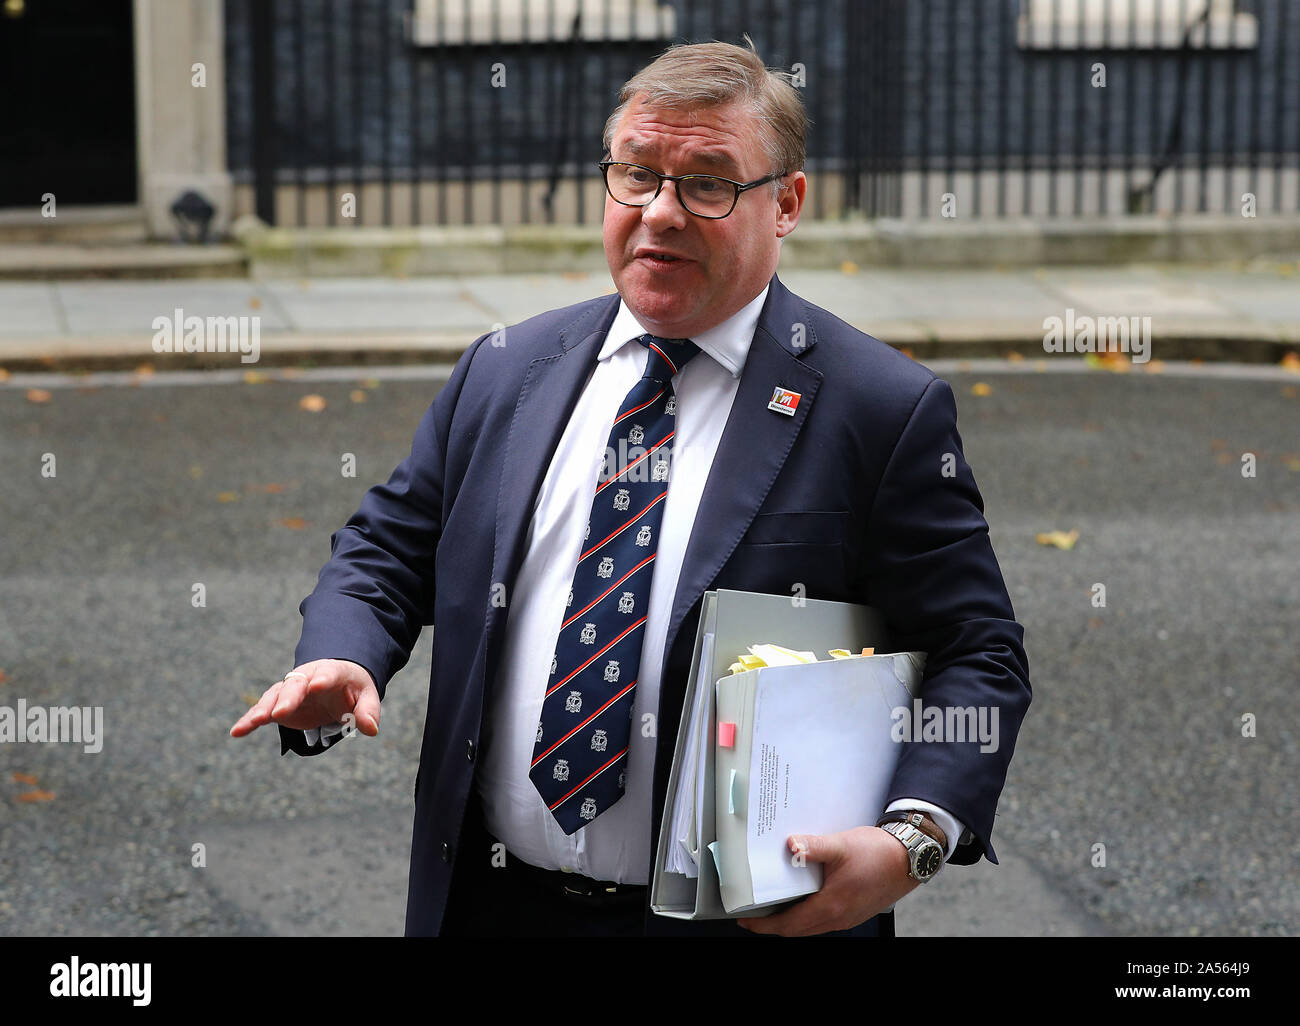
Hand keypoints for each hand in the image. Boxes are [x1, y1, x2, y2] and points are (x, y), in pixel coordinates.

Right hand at [229, 659, 379, 738]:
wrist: (335, 683)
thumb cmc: (353, 689)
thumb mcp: (367, 696)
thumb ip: (368, 711)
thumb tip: (372, 730)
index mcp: (332, 671)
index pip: (328, 673)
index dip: (323, 679)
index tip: (318, 685)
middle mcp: (307, 678)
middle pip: (296, 684)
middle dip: (288, 697)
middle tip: (279, 712)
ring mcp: (291, 691)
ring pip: (275, 696)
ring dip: (264, 708)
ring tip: (255, 721)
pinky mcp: (280, 706)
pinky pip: (263, 711)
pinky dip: (250, 720)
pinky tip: (237, 732)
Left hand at [737, 826, 919, 936]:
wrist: (909, 858)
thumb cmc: (879, 854)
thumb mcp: (841, 845)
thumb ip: (813, 846)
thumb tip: (790, 845)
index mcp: (831, 906)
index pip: (788, 925)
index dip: (764, 925)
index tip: (746, 920)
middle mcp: (838, 918)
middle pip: (797, 931)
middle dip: (773, 926)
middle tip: (754, 915)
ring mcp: (848, 917)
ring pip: (811, 928)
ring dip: (791, 922)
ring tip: (774, 907)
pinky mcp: (854, 911)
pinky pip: (823, 921)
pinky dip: (807, 916)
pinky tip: (803, 899)